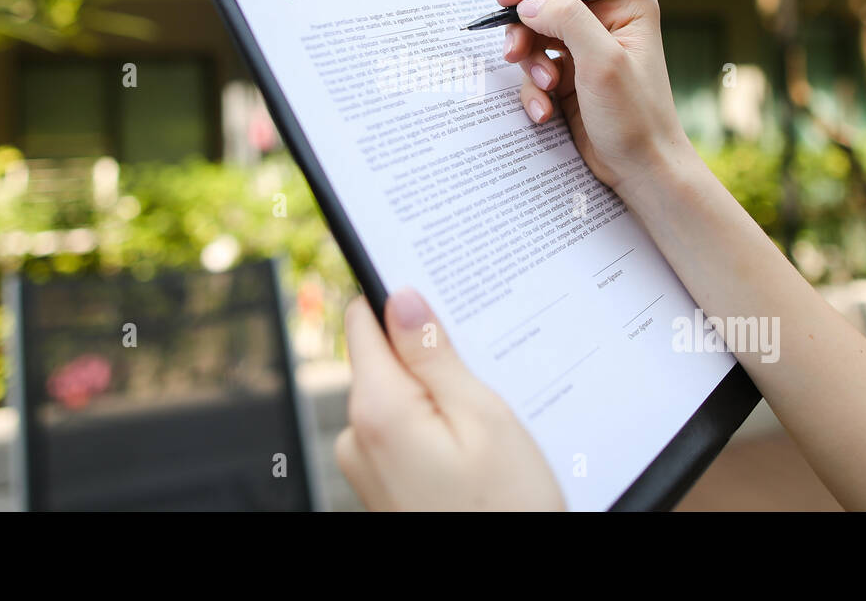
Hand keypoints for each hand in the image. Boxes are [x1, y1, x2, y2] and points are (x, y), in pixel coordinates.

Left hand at [335, 289, 564, 510]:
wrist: (509, 594)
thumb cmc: (507, 513)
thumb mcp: (485, 419)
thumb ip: (435, 356)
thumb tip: (401, 300)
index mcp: (376, 410)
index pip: (364, 321)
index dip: (400, 301)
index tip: (438, 294)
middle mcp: (355, 438)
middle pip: (382, 360)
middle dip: (431, 357)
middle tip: (489, 373)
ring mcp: (365, 470)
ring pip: (398, 399)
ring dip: (438, 398)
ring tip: (492, 425)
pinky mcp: (383, 490)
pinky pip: (402, 437)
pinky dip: (435, 431)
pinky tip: (478, 454)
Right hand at [495, 0, 690, 196]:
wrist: (641, 168)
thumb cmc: (635, 117)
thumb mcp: (602, 61)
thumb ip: (567, 21)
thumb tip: (528, 5)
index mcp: (626, 4)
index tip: (506, 2)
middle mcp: (607, 21)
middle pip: (546, 5)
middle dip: (528, 33)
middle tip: (513, 54)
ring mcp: (587, 50)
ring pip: (536, 39)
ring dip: (531, 67)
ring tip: (546, 91)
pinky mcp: (571, 76)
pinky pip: (536, 70)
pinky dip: (534, 90)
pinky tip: (546, 112)